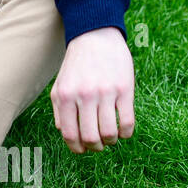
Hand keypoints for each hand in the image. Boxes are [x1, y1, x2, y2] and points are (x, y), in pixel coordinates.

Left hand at [50, 26, 134, 152]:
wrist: (95, 37)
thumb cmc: (77, 66)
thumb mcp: (60, 85)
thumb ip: (59, 110)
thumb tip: (66, 134)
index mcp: (65, 96)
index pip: (70, 135)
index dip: (77, 149)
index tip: (83, 150)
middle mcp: (84, 96)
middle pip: (91, 138)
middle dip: (95, 147)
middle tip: (98, 144)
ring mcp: (105, 93)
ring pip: (110, 133)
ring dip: (111, 141)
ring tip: (110, 136)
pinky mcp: (125, 90)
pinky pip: (128, 122)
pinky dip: (126, 133)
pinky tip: (123, 130)